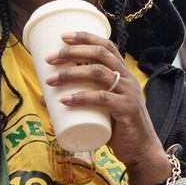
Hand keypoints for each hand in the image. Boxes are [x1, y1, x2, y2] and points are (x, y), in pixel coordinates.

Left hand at [45, 31, 169, 184]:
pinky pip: (102, 99)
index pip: (107, 47)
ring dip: (72, 73)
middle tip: (51, 58)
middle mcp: (127, 78)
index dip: (86, 38)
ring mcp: (128, 93)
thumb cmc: (118, 126)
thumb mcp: (99, 108)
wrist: (140, 148)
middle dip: (73, 52)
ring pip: (99, 73)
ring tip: (51, 80)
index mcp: (122, 73)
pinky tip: (64, 100)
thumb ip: (78, 99)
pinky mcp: (126, 109)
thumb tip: (45, 98)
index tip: (64, 36)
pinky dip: (81, 98)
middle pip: (101, 54)